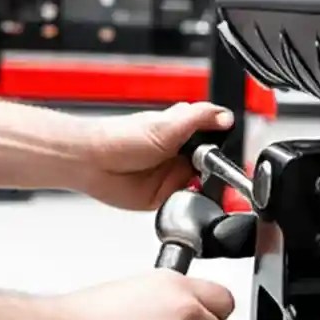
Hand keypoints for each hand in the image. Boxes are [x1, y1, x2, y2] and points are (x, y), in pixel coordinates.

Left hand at [80, 102, 234, 209]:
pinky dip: (187, 202)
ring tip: (190, 181)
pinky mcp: (163, 196)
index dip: (223, 144)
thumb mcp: (167, 124)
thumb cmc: (119, 137)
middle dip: (214, 169)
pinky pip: (185, 202)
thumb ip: (199, 117)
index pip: (215, 137)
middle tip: (206, 168)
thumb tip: (226, 117)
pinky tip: (181, 195)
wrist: (93, 162)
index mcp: (182, 130)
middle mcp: (179, 153)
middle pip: (212, 164)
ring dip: (201, 187)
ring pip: (201, 185)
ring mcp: (171, 175)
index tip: (226, 150)